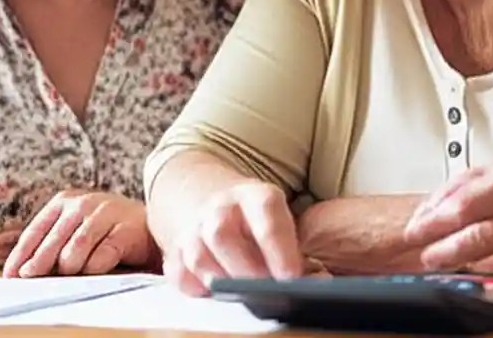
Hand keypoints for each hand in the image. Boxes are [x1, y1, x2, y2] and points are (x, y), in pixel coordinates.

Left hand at [2, 190, 151, 277]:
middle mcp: (82, 203)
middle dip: (39, 264)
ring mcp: (105, 214)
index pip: (34, 231)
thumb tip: (16, 266)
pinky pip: (101, 257)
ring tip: (75, 272)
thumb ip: (47, 244)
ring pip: (75, 250)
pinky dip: (94, 268)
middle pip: (52, 242)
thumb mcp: (72, 230)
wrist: (147, 226)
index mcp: (63, 202)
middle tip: (31, 279)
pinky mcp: (125, 229)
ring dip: (70, 267)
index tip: (11, 275)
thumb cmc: (103, 231)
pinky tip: (95, 270)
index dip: (20, 255)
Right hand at [166, 181, 304, 296]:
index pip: (266, 213)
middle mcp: (220, 207)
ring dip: (221, 281)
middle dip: (245, 270)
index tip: (290, 278)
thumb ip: (299, 257)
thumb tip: (316, 284)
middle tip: (265, 293)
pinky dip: (196, 288)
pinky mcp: (175, 250)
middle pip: (222, 234)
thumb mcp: (282, 228)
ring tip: (241, 296)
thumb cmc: (260, 227)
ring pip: (198, 256)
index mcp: (254, 195)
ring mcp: (194, 227)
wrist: (217, 204)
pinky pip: (180, 274)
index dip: (278, 247)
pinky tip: (215, 293)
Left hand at [404, 158, 492, 282]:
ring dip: (439, 230)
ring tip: (418, 247)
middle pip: (464, 190)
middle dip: (432, 211)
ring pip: (472, 210)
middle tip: (406, 231)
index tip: (422, 213)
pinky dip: (464, 245)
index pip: (474, 178)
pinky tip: (447, 256)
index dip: (443, 197)